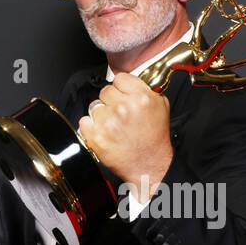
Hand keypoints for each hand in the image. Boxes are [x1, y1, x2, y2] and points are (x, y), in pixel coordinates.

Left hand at [77, 72, 172, 193]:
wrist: (149, 165)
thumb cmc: (154, 139)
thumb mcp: (160, 107)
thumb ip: (145, 90)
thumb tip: (130, 83)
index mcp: (140, 98)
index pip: (119, 78)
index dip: (121, 88)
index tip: (123, 96)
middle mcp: (123, 108)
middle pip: (105, 91)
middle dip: (111, 101)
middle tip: (120, 115)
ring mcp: (108, 122)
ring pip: (95, 106)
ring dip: (102, 115)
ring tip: (114, 127)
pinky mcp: (96, 136)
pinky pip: (84, 121)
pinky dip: (91, 127)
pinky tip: (104, 133)